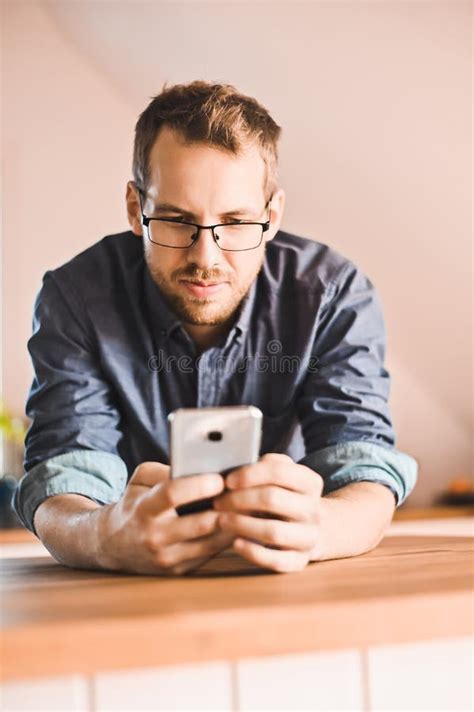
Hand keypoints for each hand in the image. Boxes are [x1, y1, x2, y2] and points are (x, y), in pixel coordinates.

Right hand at [98, 462, 235, 575]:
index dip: (198, 485)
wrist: (113, 544)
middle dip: (226, 507)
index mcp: (144, 509)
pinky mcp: (179, 571)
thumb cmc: (135, 503)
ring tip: (251, 506)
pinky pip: (211, 553)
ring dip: (234, 524)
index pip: (172, 495)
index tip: (219, 477)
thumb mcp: (140, 480)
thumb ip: (165, 470)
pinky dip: (228, 537)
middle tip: (248, 492)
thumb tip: (198, 466)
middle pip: (200, 523)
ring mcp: (168, 558)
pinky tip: (241, 522)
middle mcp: (155, 537)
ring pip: (212, 542)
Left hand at [212, 453, 323, 572]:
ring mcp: (309, 537)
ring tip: (221, 521)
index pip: (279, 471)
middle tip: (218, 502)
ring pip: (273, 531)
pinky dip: (253, 553)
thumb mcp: (282, 476)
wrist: (311, 529)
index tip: (227, 480)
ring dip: (241, 525)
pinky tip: (235, 543)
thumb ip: (265, 466)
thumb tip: (237, 465)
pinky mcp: (300, 561)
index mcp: (310, 482)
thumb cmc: (284, 496)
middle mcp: (314, 509)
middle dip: (239, 499)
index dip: (249, 474)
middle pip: (273, 498)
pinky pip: (277, 561)